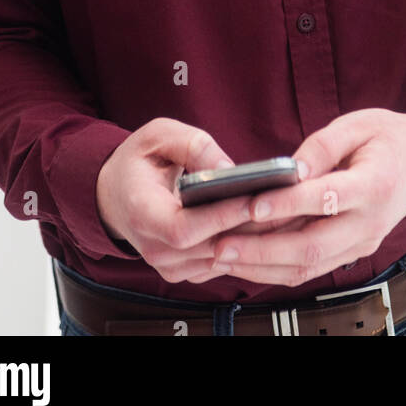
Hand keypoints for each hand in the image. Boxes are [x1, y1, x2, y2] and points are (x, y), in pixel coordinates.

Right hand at [95, 118, 300, 283]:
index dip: (221, 216)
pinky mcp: (185, 270)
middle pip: (210, 247)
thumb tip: (227, 168)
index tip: (254, 197)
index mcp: (141, 212)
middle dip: (251, 226)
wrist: (115, 194)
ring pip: (222, 259)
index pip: (184, 228)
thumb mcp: (158, 135)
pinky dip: (247, 246)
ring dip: (255, 238)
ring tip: (289, 212)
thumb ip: (192, 145)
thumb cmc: (138, 161)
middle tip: (289, 203)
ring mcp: (169, 264)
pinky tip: (271, 224)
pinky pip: (222, 264)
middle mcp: (153, 247)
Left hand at [198, 107, 405, 287]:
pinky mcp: (352, 253)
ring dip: (262, 266)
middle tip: (220, 244)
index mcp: (375, 185)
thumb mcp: (358, 124)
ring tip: (222, 257)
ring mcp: (362, 244)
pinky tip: (246, 261)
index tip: (252, 204)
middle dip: (261, 250)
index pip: (326, 200)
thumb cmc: (387, 137)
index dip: (287, 205)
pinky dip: (276, 269)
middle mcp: (370, 223)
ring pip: (308, 267)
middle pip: (312, 247)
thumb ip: (322, 146)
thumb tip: (287, 170)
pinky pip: (311, 268)